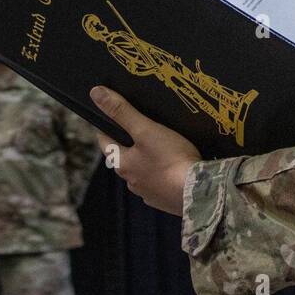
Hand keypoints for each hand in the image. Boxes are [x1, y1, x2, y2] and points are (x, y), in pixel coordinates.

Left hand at [91, 85, 200, 215]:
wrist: (198, 191)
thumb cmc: (170, 158)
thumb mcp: (146, 130)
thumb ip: (122, 112)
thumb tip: (95, 93)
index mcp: (122, 164)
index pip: (106, 143)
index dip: (107, 128)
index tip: (113, 117)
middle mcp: (131, 181)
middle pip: (125, 159)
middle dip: (131, 146)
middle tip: (144, 130)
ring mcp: (149, 193)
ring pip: (142, 173)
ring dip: (147, 163)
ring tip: (162, 150)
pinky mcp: (166, 201)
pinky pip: (159, 185)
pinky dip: (163, 177)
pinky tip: (174, 170)